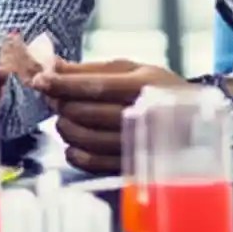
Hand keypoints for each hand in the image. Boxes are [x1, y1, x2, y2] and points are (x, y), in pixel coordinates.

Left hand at [31, 58, 187, 173]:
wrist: (193, 122)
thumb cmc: (159, 89)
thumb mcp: (132, 69)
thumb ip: (90, 69)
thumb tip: (52, 65)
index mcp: (143, 85)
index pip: (93, 86)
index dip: (61, 83)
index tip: (39, 80)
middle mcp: (141, 115)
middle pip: (83, 112)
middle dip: (60, 102)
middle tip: (53, 95)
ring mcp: (136, 144)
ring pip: (82, 138)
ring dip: (64, 125)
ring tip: (66, 115)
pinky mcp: (130, 166)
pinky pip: (90, 162)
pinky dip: (74, 151)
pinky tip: (75, 140)